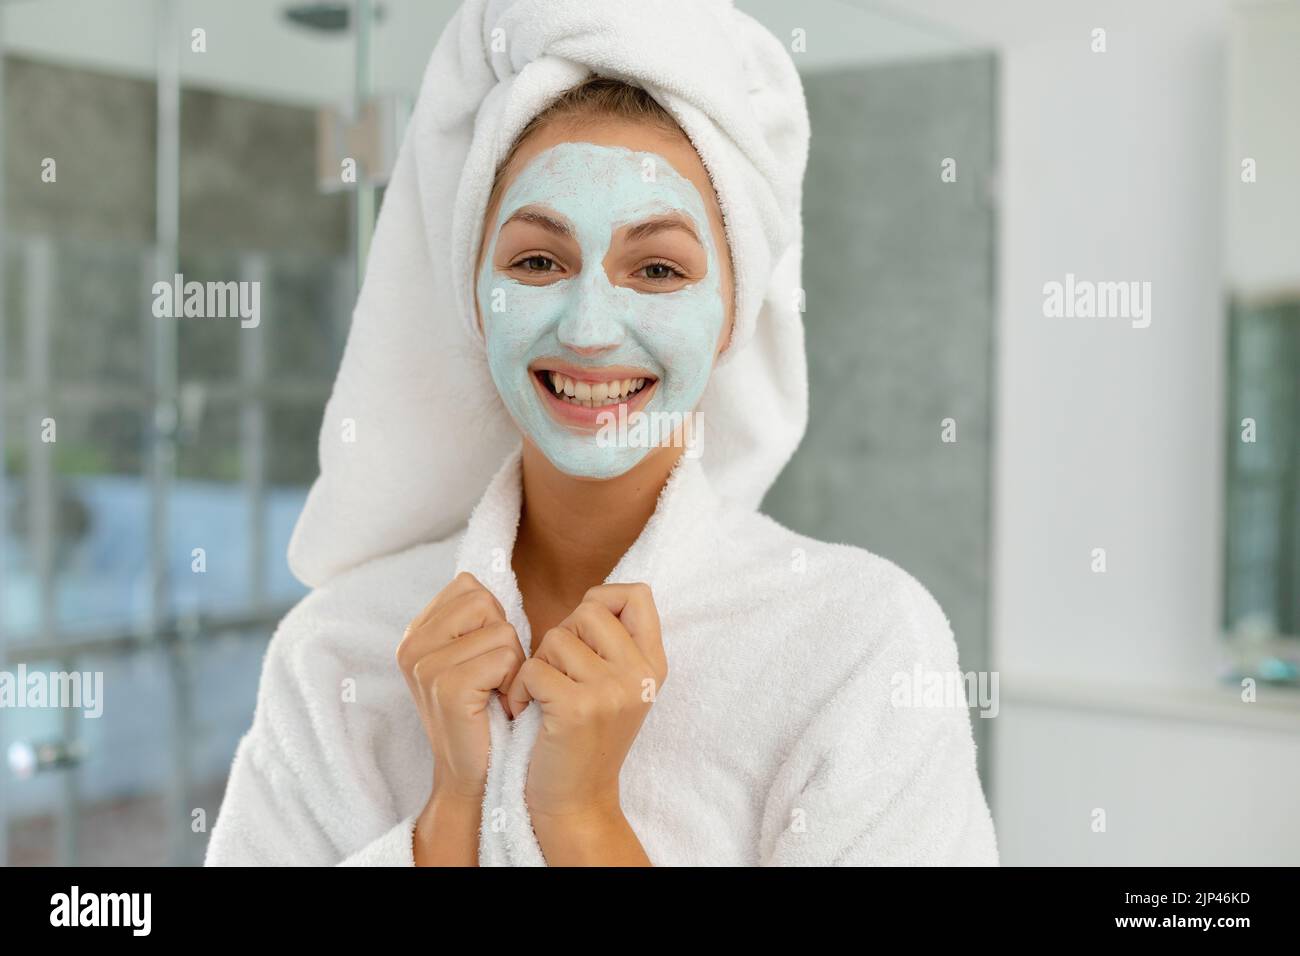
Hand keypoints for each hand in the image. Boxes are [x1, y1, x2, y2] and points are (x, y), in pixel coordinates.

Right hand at [397, 572, 524, 863]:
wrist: (476, 777)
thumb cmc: (486, 714)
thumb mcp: (473, 656)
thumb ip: (474, 618)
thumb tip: (489, 577)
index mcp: (416, 632)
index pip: (469, 586)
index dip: (492, 619)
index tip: (486, 658)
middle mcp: (412, 645)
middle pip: (484, 601)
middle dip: (504, 636)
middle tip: (494, 678)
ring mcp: (424, 666)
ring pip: (500, 629)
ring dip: (512, 662)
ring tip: (495, 692)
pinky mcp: (446, 687)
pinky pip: (503, 656)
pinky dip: (513, 680)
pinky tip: (499, 705)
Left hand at [506, 583, 667, 823]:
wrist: (576, 803)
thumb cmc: (584, 739)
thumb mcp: (616, 688)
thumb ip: (614, 644)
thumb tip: (596, 597)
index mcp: (652, 664)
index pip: (637, 594)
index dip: (602, 600)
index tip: (584, 634)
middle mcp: (639, 674)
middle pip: (589, 609)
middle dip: (563, 636)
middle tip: (559, 676)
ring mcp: (612, 690)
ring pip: (556, 638)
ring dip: (538, 665)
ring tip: (544, 699)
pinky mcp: (578, 707)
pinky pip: (533, 668)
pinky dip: (520, 690)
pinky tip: (528, 713)